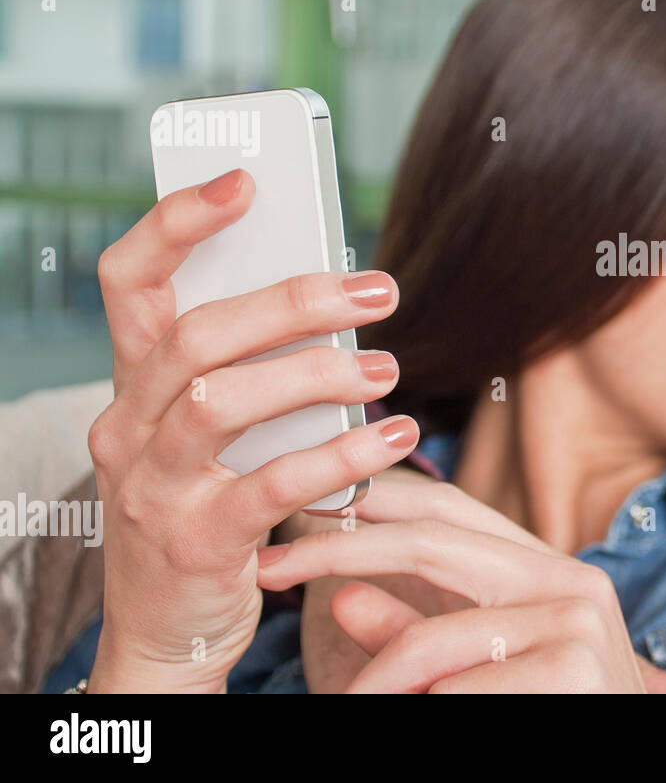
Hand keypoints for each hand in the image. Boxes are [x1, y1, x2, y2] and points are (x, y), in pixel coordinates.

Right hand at [87, 168, 418, 691]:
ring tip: (387, 369)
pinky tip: (395, 438)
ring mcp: (152, 486)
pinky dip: (341, 454)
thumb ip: (251, 369)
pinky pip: (272, 484)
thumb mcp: (212, 432)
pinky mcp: (196, 541)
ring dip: (319, 374)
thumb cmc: (209, 503)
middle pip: (197, 333)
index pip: (129, 281)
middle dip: (293, 300)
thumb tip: (336, 301)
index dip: (176, 222)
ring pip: (224, 402)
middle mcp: (128, 424)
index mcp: (134, 382)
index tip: (247, 182)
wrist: (169, 625)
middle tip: (377, 288)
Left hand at [259, 475, 665, 692]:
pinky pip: (454, 690)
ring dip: (372, 685)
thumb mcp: (475, 673)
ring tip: (345, 706)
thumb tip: (344, 597)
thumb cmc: (548, 719)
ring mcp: (578, 623)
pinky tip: (412, 716)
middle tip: (270, 567)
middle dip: (339, 552)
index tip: (304, 507)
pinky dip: (418, 710)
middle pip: (432, 545)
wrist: (631, 766)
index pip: (452, 511)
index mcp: (554, 572)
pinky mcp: (573, 668)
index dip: (374, 499)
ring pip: (430, 644)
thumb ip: (415, 633)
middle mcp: (573, 582)